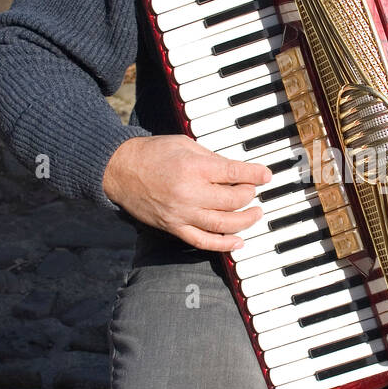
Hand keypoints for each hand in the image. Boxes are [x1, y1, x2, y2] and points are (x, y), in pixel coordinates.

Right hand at [102, 134, 271, 250]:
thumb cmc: (152, 153)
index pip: (234, 174)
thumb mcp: (185, 144)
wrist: (120, 170)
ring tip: (255, 214)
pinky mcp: (174, 227)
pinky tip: (238, 241)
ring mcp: (182, 213)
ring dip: (245, 221)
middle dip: (249, 196)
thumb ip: (211, 159)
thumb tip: (236, 171)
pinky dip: (223, 244)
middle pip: (232, 201)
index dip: (255, 175)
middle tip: (253, 191)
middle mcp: (189, 193)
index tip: (266, 175)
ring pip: (223, 224)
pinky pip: (203, 241)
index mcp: (193, 167)